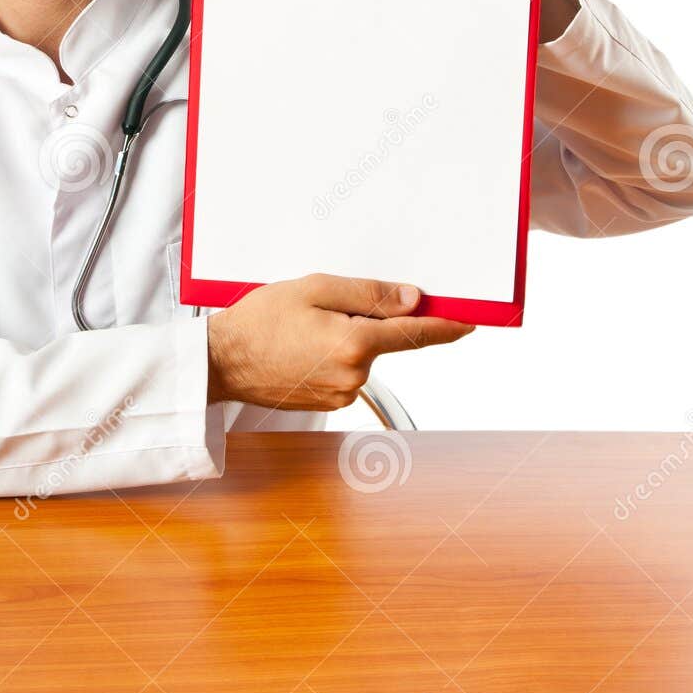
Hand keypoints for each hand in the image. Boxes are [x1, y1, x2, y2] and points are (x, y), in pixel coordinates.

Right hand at [206, 274, 474, 410]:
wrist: (222, 361)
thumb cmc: (260, 322)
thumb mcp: (315, 289)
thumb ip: (370, 295)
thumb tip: (413, 301)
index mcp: (355, 344)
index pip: (416, 335)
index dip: (446, 327)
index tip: (469, 322)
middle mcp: (355, 375)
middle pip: (383, 340)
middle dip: (366, 320)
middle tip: (325, 306)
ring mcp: (342, 394)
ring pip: (362, 355)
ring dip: (346, 338)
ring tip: (303, 327)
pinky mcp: (330, 403)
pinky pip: (346, 371)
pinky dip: (333, 355)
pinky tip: (301, 346)